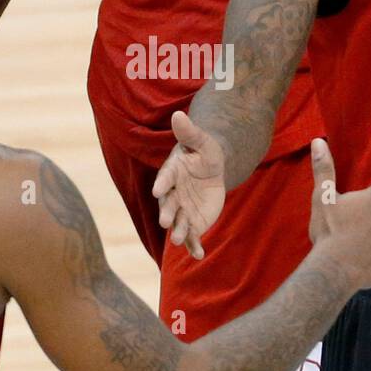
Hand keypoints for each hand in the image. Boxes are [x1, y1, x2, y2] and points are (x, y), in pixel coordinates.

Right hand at [153, 111, 225, 258]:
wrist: (212, 170)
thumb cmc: (204, 152)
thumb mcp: (201, 141)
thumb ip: (189, 132)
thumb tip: (178, 114)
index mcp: (172, 173)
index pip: (165, 178)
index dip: (162, 184)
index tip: (157, 191)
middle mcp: (172, 194)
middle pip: (168, 205)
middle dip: (166, 213)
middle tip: (165, 221)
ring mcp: (181, 210)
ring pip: (177, 223)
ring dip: (177, 232)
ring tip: (178, 240)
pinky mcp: (192, 222)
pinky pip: (191, 236)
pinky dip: (194, 246)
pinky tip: (200, 256)